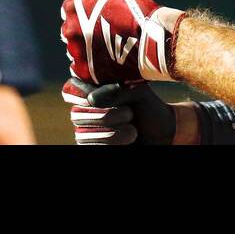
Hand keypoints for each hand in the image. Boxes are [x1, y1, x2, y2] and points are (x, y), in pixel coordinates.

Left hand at [60, 0, 185, 83]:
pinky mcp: (86, 73)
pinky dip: (90, 63)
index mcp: (74, 9)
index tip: (93, 6)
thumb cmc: (137, 10)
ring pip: (76, 49)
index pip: (70, 5)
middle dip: (83, 26)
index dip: (83, 5)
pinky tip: (104, 57)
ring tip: (108, 44)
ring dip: (86, 45)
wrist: (152, 41)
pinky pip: (81, 67)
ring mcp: (77, 54)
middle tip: (102, 26)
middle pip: (71, 28)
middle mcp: (70, 32)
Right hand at [62, 78, 178, 144]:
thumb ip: (118, 91)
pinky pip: (91, 147)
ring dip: (112, 133)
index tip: (106, 92)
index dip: (83, 90)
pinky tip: (127, 141)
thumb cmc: (148, 107)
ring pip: (83, 135)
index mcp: (94, 91)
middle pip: (78, 114)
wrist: (162, 131)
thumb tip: (92, 99)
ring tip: (133, 131)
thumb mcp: (138, 92)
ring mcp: (86, 131)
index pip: (72, 87)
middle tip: (130, 114)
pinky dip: (111, 144)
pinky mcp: (92, 146)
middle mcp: (85, 111)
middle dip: (107, 115)